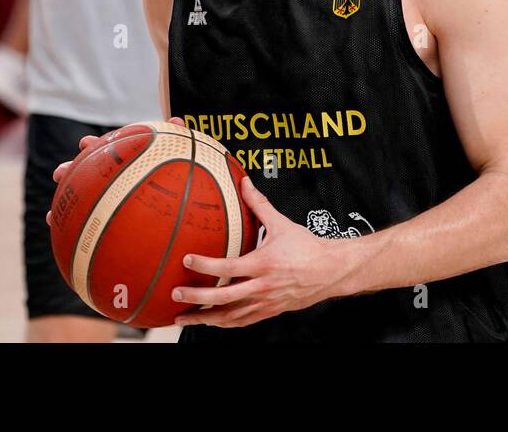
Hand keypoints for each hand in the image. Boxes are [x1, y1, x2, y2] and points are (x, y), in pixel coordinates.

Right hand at [45, 117, 186, 225]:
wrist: (175, 205)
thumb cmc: (174, 175)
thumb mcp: (178, 157)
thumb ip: (177, 139)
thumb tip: (178, 121)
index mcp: (124, 160)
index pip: (105, 149)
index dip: (94, 145)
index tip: (85, 143)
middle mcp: (111, 178)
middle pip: (85, 173)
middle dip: (70, 171)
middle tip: (58, 173)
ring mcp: (108, 197)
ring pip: (80, 200)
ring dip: (65, 208)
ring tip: (51, 215)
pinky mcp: (107, 219)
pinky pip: (89, 228)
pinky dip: (76, 234)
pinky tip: (68, 243)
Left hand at [170, 176, 359, 328]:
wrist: (331, 271)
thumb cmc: (307, 247)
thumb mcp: (282, 223)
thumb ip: (259, 204)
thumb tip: (244, 182)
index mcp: (264, 264)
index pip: (229, 267)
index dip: (206, 265)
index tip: (187, 260)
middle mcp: (262, 287)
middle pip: (223, 298)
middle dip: (196, 297)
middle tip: (176, 293)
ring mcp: (265, 303)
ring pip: (230, 316)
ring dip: (205, 318)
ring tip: (182, 317)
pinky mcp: (270, 312)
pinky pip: (242, 322)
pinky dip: (224, 324)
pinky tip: (210, 322)